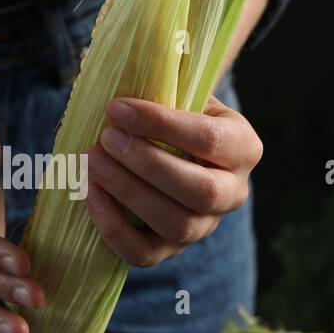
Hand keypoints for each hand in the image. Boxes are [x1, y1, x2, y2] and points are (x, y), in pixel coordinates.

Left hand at [83, 94, 263, 266]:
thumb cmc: (171, 117)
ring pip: (176, 224)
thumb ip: (163, 88)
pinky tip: (90, 193)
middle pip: (199, 191)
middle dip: (147, 163)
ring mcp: (203, 227)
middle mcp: (233, 193)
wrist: (171, 150)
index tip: (115, 108)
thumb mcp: (180, 96)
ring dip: (128, 192)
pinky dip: (112, 227)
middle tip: (106, 137)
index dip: (160, 124)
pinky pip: (143, 253)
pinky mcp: (169, 251)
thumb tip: (120, 79)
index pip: (208, 139)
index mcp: (243, 148)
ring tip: (91, 161)